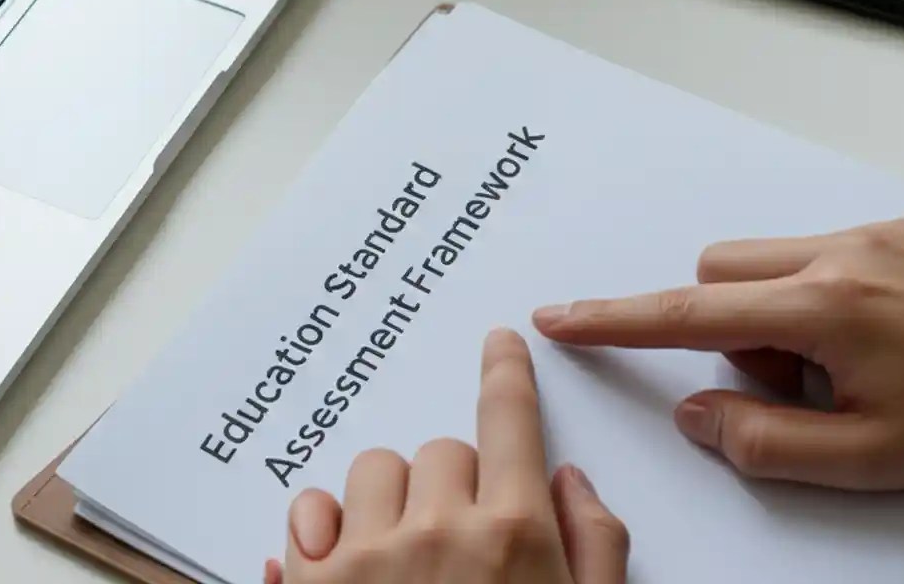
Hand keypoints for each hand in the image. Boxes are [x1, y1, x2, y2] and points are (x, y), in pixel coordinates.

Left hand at [267, 329, 629, 583]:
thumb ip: (595, 545)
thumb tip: (569, 480)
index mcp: (516, 537)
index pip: (508, 419)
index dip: (507, 372)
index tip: (501, 342)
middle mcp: (438, 532)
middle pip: (439, 450)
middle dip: (455, 484)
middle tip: (464, 539)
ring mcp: (365, 560)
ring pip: (372, 470)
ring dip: (389, 501)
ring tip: (403, 555)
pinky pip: (308, 511)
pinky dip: (325, 528)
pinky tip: (345, 564)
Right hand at [533, 215, 903, 491]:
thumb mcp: (867, 460)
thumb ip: (761, 442)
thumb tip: (699, 412)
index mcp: (828, 309)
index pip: (688, 315)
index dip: (614, 321)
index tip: (564, 317)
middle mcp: (844, 253)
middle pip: (720, 273)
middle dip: (727, 329)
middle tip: (792, 382)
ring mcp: (876, 233)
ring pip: (766, 260)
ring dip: (773, 312)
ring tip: (843, 362)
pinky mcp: (903, 227)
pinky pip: (819, 249)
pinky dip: (817, 292)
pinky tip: (877, 335)